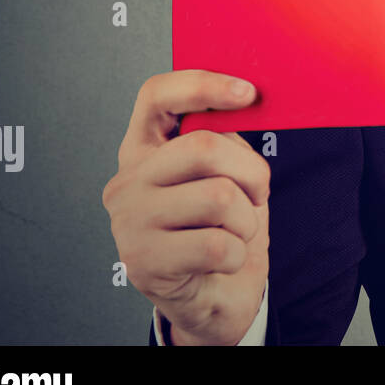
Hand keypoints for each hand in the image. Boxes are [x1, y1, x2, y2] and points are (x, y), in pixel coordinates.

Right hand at [102, 70, 269, 344]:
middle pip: (204, 146)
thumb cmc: (222, 230)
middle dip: (251, 172)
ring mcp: (129, 223)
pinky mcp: (143, 263)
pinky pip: (218, 244)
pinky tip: (223, 261)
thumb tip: (248, 98)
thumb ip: (224, 141)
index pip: (156, 94)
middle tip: (257, 195)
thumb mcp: (225, 175)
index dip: (204, 84)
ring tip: (235, 233)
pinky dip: (237, 254)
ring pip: (219, 197)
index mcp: (144, 150)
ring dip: (247, 220)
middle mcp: (127, 182)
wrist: (214, 299)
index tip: (248, 93)